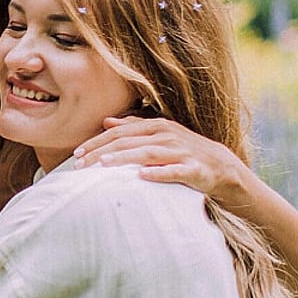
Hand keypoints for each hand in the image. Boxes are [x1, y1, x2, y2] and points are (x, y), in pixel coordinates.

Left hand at [73, 116, 245, 202]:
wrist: (220, 165)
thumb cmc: (182, 150)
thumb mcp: (158, 134)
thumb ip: (133, 127)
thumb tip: (106, 121)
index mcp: (155, 125)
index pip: (119, 132)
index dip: (96, 142)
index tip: (76, 154)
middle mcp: (166, 135)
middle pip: (128, 142)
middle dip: (101, 152)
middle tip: (80, 165)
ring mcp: (180, 151)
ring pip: (147, 153)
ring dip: (123, 159)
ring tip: (103, 165)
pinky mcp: (194, 169)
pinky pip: (174, 171)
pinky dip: (158, 173)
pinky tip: (142, 176)